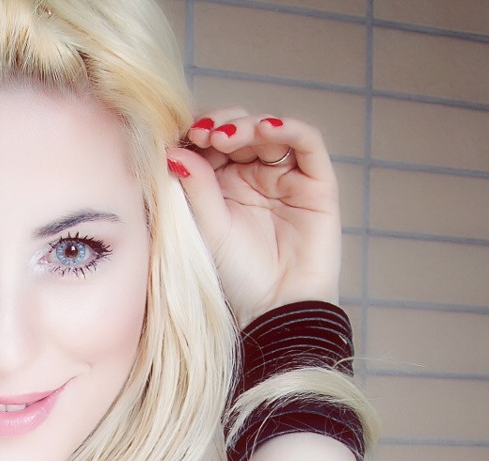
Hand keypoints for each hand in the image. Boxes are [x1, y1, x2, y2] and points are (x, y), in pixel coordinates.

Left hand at [167, 110, 341, 326]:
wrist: (276, 308)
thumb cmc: (238, 277)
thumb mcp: (209, 229)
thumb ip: (195, 188)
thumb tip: (172, 150)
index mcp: (222, 185)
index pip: (211, 143)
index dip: (198, 132)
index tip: (182, 135)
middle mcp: (254, 175)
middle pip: (239, 129)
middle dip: (221, 125)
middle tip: (203, 133)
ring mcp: (286, 176)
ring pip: (270, 130)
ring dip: (247, 124)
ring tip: (226, 136)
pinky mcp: (316, 181)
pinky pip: (306, 142)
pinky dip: (288, 128)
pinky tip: (265, 129)